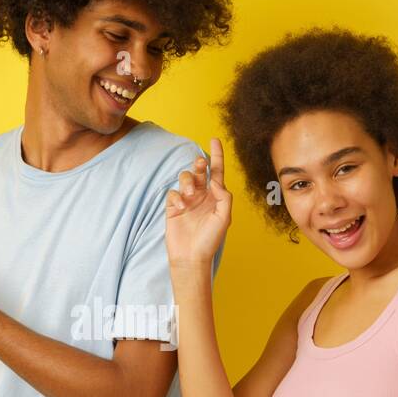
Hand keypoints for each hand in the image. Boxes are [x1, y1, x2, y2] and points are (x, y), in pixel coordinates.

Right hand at [165, 137, 231, 266]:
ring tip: (190, 195)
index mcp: (215, 196)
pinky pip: (173, 193)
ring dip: (187, 181)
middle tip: (200, 164)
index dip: (216, 155)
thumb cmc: (210, 239)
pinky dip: (177, 197)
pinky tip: (181, 207)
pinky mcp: (173, 207)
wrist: (191, 257)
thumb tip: (214, 180)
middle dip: (199, 163)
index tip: (215, 139)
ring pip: (184, 178)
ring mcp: (186, 201)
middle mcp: (201, 195)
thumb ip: (223, 196)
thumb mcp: (224, 217)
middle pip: (199, 170)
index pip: (216, 172)